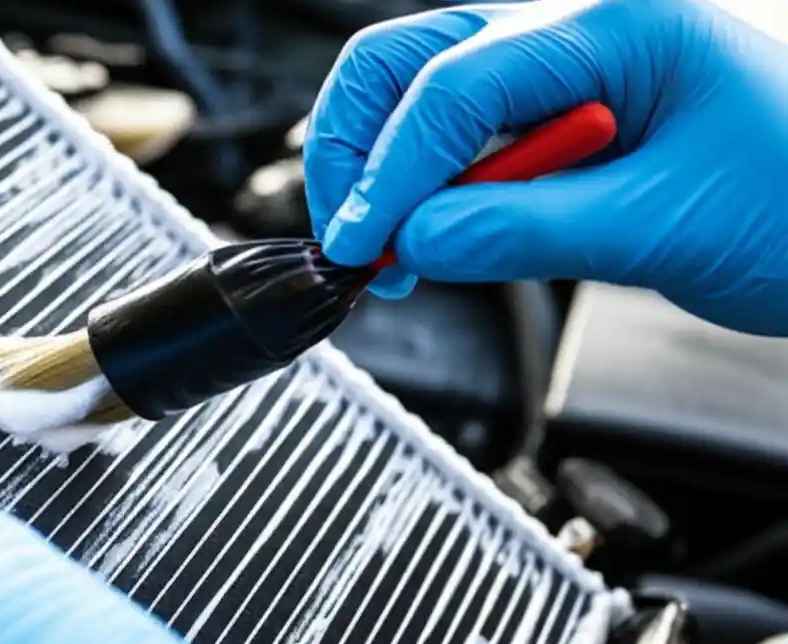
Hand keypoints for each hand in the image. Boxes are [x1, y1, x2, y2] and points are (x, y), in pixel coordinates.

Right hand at [305, 0, 787, 334]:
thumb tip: (414, 239)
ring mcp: (557, 67)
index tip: (362, 244)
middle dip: (358, 146)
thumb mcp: (662, 226)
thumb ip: (524, 229)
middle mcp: (571, 27)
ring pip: (416, 90)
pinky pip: (458, 133)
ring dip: (383, 166)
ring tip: (390, 248)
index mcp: (611, 25)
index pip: (455, 86)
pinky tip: (428, 233)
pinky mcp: (552, 114)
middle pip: (406, 61)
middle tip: (351, 233)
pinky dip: (425, 184)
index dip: (391, 172)